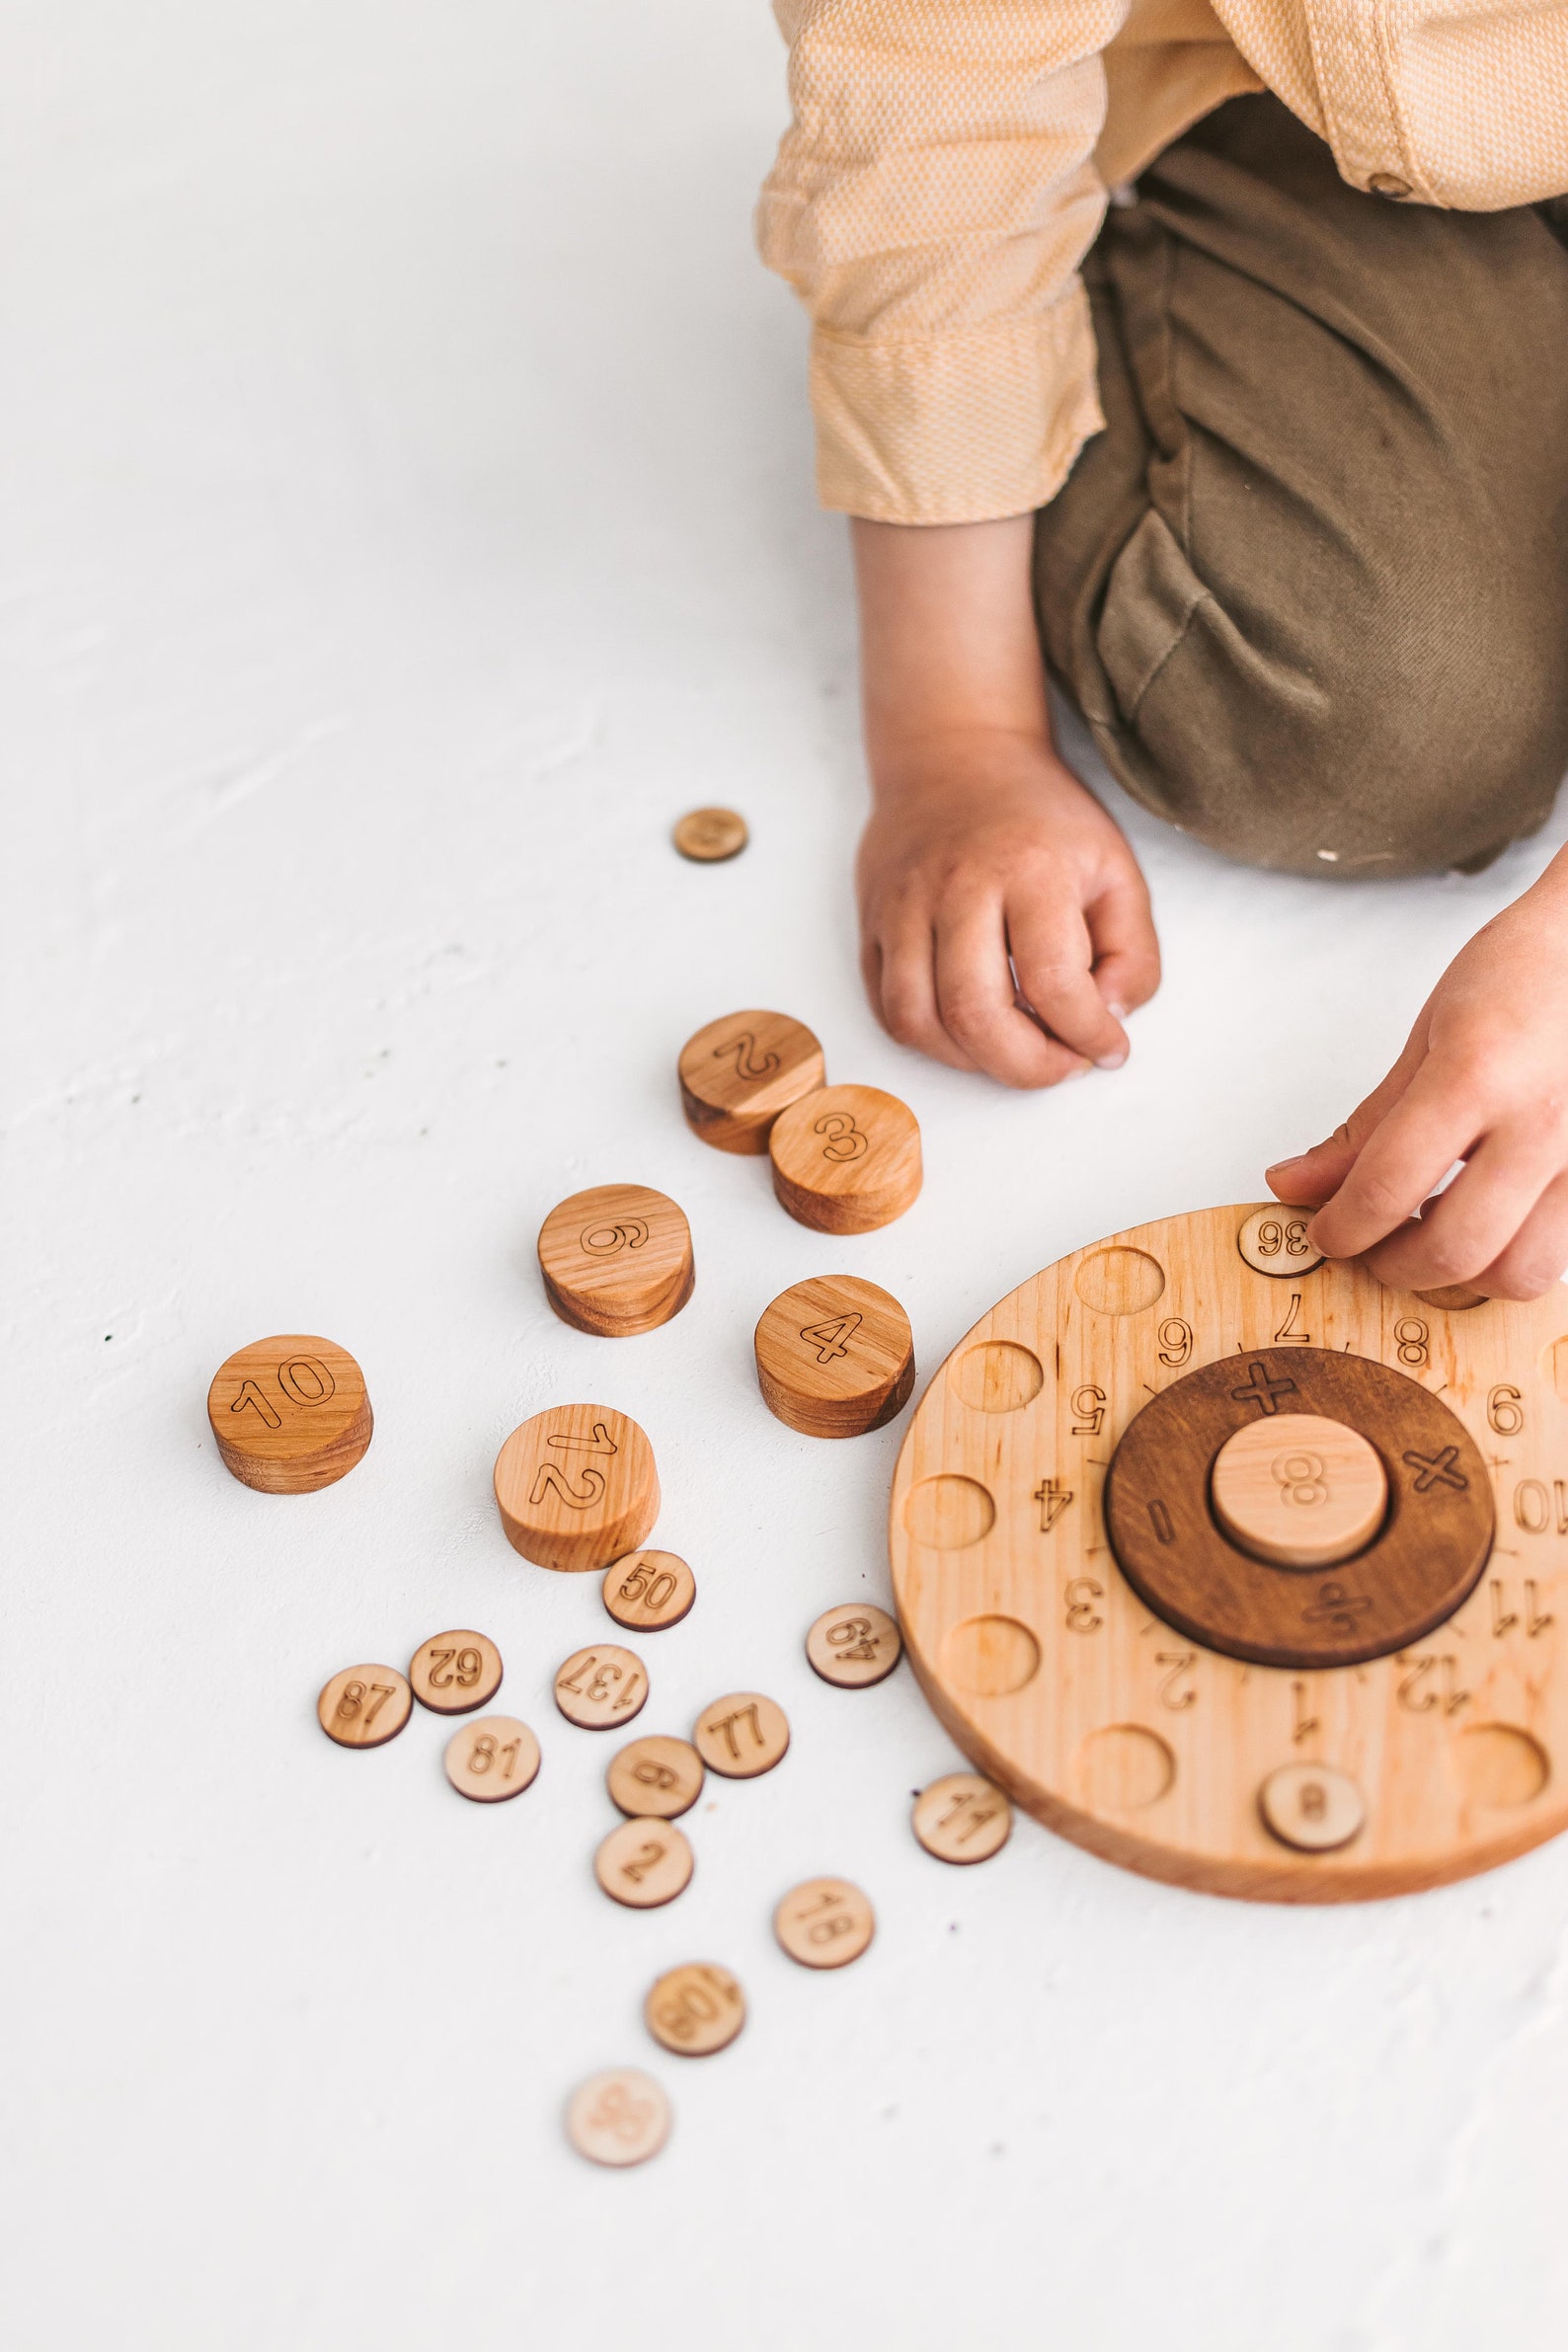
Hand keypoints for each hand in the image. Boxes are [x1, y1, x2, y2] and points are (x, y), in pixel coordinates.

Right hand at [857, 729, 1159, 1085]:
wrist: (958, 756)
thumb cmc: (1041, 819)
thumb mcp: (1115, 869)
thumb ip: (1133, 951)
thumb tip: (1110, 1019)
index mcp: (1029, 869)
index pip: (1054, 982)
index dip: (1088, 1035)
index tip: (1108, 1050)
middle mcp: (957, 888)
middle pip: (975, 1014)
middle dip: (1027, 1067)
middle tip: (1061, 1065)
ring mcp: (903, 905)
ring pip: (918, 1020)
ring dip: (972, 1061)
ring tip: (1013, 1051)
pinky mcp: (872, 921)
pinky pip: (886, 1007)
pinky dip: (927, 1040)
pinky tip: (967, 1033)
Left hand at [1266, 861, 1567, 1298]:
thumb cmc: (1522, 975)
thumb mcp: (1428, 1038)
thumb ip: (1364, 1126)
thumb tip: (1294, 1185)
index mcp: (1476, 1075)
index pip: (1387, 1188)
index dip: (1342, 1229)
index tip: (1328, 1233)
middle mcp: (1541, 1122)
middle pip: (1455, 1250)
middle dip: (1394, 1266)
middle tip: (1372, 1246)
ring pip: (1520, 1273)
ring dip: (1464, 1276)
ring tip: (1435, 1235)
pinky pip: (1560, 1253)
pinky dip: (1514, 1256)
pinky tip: (1490, 1224)